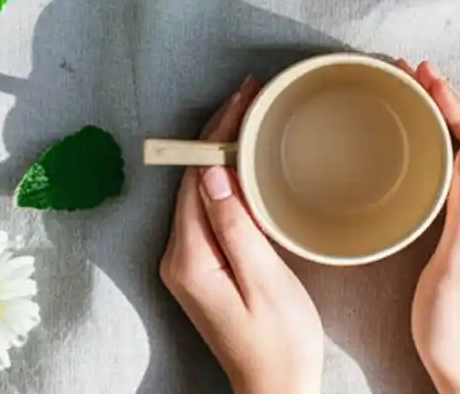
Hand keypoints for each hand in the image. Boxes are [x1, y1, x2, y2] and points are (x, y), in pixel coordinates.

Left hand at [159, 76, 323, 393]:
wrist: (276, 388)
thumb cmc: (280, 343)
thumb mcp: (264, 281)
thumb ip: (236, 227)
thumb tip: (213, 172)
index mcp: (190, 258)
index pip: (196, 174)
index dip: (217, 130)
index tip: (245, 97)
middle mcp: (179, 256)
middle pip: (193, 176)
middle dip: (219, 131)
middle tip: (253, 95)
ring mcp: (189, 262)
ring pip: (201, 189)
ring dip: (223, 150)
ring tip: (253, 115)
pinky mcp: (203, 267)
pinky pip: (210, 208)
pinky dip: (227, 177)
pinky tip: (248, 161)